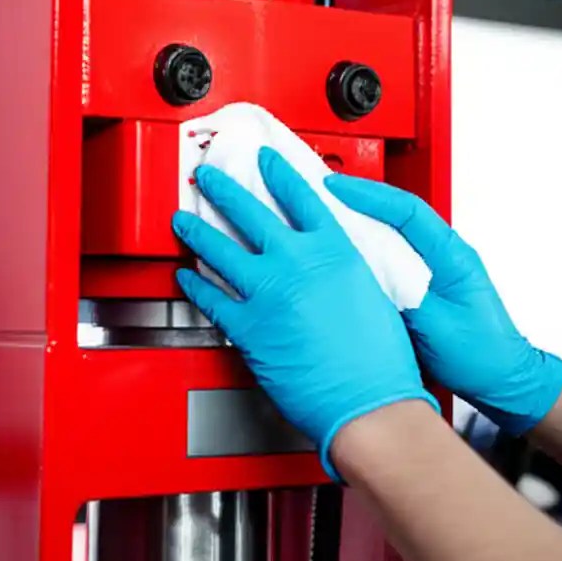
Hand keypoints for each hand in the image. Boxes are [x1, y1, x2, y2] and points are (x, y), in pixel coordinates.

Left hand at [172, 147, 438, 478]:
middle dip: (224, 190)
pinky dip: (194, 286)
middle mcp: (297, 264)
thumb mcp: (371, 293)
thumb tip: (326, 265)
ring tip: (182, 221)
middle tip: (208, 177)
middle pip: (250, 213)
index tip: (264, 159)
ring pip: (219, 250)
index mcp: (335, 251)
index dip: (278, 173)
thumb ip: (342, 270)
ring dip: (196, 232)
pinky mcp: (247, 327)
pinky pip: (211, 299)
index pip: (300, 197)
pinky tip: (186, 278)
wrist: (368, 401)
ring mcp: (267, 294)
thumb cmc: (379, 361)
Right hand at [324, 174, 561, 434]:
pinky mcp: (426, 284)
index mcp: (452, 255)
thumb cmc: (481, 355)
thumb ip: (403, 297)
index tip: (336, 188)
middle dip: (359, 200)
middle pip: (397, 213)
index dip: (369, 195)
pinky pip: (393, 257)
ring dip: (361, 223)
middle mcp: (445, 254)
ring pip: (394, 234)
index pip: (406, 210)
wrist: (502, 378)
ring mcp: (436, 268)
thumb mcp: (435, 326)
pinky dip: (369, 250)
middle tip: (322, 194)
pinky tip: (347, 256)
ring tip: (327, 218)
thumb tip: (367, 274)